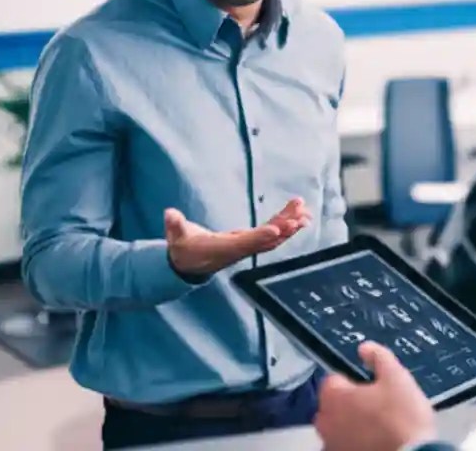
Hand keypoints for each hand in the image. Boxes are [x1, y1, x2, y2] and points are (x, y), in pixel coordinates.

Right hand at [165, 198, 310, 276]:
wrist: (188, 264)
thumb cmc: (182, 249)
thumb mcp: (175, 238)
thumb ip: (174, 226)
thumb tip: (169, 214)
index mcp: (224, 249)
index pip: (246, 243)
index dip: (261, 236)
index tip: (278, 229)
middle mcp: (240, 249)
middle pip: (266, 240)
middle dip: (284, 228)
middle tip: (301, 216)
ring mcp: (247, 246)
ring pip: (273, 237)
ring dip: (289, 224)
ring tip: (305, 211)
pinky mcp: (250, 240)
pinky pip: (271, 232)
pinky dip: (285, 223)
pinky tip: (298, 215)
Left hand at [314, 342, 435, 450]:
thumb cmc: (402, 417)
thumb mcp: (397, 378)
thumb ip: (379, 357)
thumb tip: (364, 347)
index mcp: (334, 397)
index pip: (333, 379)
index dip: (352, 380)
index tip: (371, 386)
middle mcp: (325, 422)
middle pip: (332, 406)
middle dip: (348, 404)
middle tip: (376, 407)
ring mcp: (331, 445)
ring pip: (337, 429)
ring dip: (349, 426)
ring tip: (377, 429)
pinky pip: (343, 446)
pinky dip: (354, 444)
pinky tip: (374, 444)